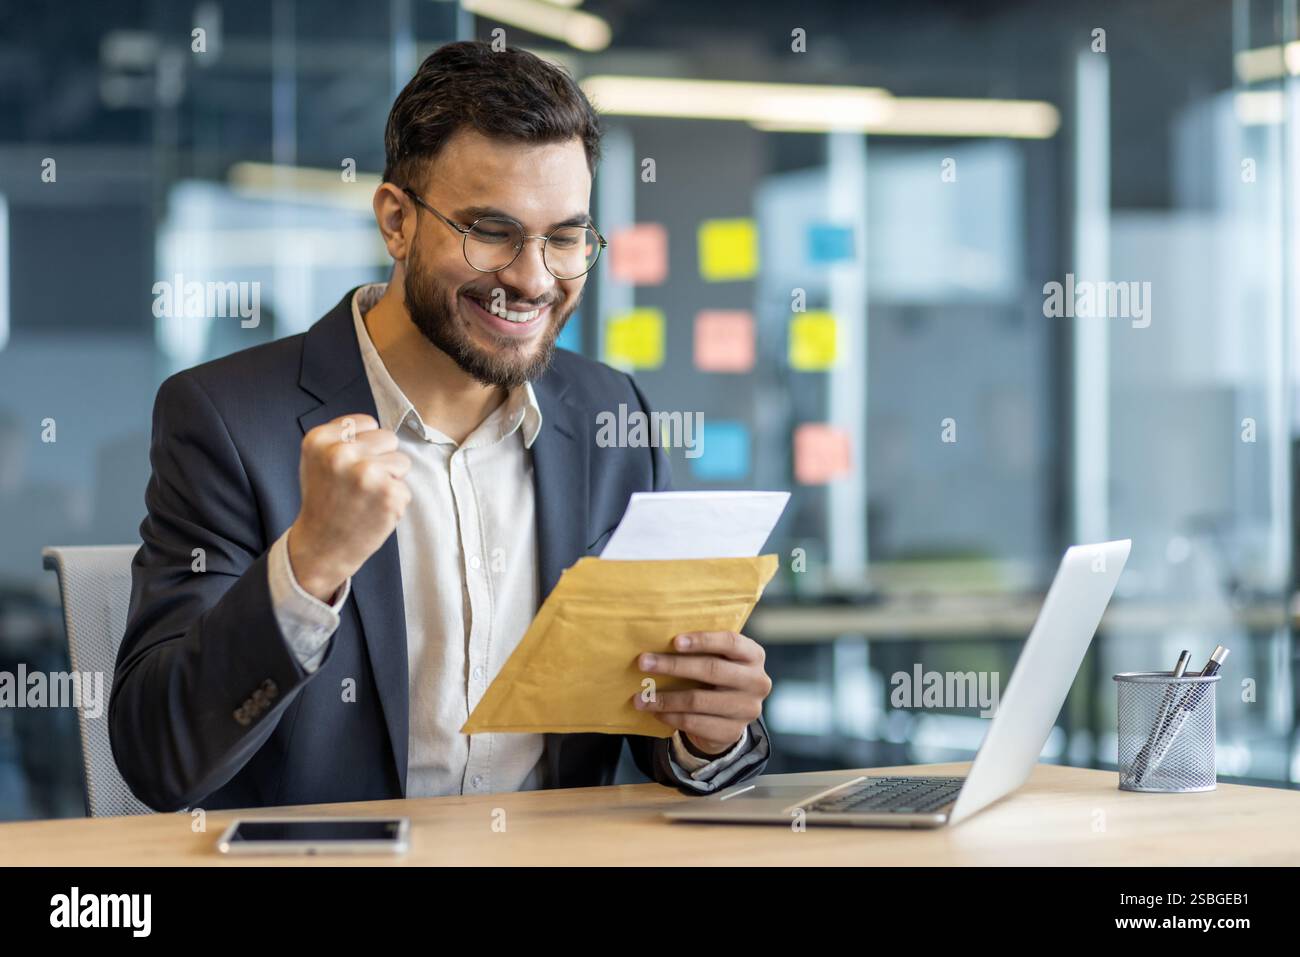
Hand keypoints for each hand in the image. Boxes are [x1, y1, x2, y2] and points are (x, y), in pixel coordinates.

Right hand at [287, 413, 411, 600]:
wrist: (322, 546)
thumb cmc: (325, 501)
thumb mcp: (318, 460)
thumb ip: (342, 437)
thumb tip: (377, 425)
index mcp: (319, 440)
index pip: (368, 422)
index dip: (365, 445)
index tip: (349, 466)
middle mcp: (341, 453)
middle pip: (389, 438)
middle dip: (381, 459)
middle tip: (360, 485)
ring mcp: (366, 473)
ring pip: (402, 461)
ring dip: (390, 480)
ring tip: (366, 498)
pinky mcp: (388, 494)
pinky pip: (405, 488)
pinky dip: (394, 502)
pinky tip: (373, 512)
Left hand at [632, 631, 771, 755]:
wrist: (730, 716)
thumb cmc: (717, 676)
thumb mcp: (719, 658)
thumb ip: (701, 649)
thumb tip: (657, 638)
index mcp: (753, 655)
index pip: (730, 642)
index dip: (703, 640)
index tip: (674, 641)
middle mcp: (757, 681)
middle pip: (711, 669)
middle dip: (673, 665)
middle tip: (643, 663)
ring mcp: (747, 709)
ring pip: (698, 700)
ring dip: (664, 698)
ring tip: (639, 697)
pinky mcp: (733, 732)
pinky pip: (694, 723)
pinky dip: (670, 716)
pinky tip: (655, 712)